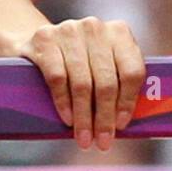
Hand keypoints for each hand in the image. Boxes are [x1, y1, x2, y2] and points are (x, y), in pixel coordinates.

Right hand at [15, 18, 145, 149]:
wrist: (40, 40)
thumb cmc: (82, 60)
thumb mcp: (104, 63)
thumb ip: (119, 83)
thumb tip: (124, 124)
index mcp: (120, 33)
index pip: (132, 71)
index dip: (128, 102)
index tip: (122, 126)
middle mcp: (95, 28)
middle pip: (106, 82)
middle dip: (104, 118)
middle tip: (102, 142)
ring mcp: (69, 31)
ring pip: (82, 83)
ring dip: (84, 117)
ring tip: (84, 138)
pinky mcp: (44, 39)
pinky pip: (57, 78)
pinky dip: (63, 103)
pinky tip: (67, 119)